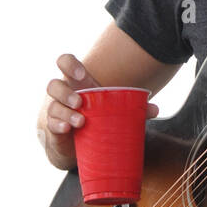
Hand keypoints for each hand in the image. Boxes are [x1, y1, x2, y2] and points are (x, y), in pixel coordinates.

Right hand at [42, 54, 157, 169]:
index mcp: (78, 84)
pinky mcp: (55, 128)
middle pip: (54, 85)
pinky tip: (68, 129)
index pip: (65, 63)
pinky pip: (52, 124)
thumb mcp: (114, 110)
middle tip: (80, 102)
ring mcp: (57, 111)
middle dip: (65, 92)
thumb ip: (134, 108)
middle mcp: (64, 95)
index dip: (69, 64)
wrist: (81, 143)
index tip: (82, 74)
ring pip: (53, 106)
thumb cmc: (97, 117)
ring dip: (65, 112)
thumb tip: (155, 109)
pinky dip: (59, 125)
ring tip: (80, 121)